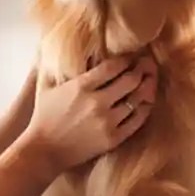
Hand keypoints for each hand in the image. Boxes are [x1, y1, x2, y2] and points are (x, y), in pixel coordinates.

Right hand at [22, 54, 156, 173]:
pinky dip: (144, 108)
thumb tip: (58, 45)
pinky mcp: (113, 138)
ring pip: (138, 99)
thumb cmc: (44, 116)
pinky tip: (145, 101)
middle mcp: (97, 102)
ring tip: (150, 79)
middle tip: (146, 64)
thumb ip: (55, 65)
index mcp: (81, 86)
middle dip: (142, 69)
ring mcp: (107, 121)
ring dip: (147, 86)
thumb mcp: (46, 86)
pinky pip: (137, 119)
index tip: (130, 57)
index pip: (114, 66)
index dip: (126, 59)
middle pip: (131, 80)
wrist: (44, 150)